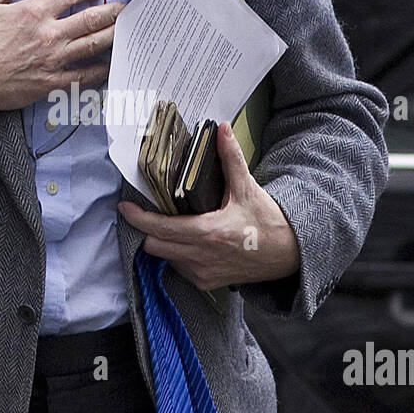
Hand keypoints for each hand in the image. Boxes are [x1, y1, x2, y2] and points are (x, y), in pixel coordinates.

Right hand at [0, 0, 125, 127]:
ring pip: (92, 46)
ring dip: (112, 36)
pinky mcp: (49, 84)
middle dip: (111, 11)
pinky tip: (109, 66)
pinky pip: (82, 77)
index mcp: (33, 12)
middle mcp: (48, 35)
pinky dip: (99, 71)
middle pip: (91, 19)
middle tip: (125, 7)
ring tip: (125, 30)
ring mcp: (52, 60)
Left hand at [118, 121, 300, 292]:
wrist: (288, 255)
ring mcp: (203, 273)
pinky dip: (177, 255)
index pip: (161, 229)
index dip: (138, 218)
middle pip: (154, 246)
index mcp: (209, 233)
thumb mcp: (248, 189)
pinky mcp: (206, 283)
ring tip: (171, 225)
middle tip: (147, 213)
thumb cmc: (268, 223)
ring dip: (163, 242)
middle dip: (147, 230)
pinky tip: (188, 241)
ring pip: (165, 259)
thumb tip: (222, 129)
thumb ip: (231, 158)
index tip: (125, 207)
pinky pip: (179, 269)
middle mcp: (202, 257)